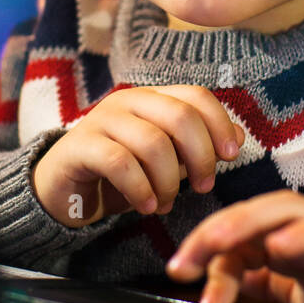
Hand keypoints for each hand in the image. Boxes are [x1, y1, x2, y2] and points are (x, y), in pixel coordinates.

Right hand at [31, 85, 245, 227]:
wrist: (64, 189)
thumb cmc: (121, 175)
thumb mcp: (167, 162)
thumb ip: (198, 147)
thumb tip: (239, 137)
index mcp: (153, 99)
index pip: (196, 96)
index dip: (220, 124)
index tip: (231, 157)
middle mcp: (129, 101)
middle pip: (180, 116)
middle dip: (200, 155)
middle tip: (204, 186)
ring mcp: (102, 120)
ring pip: (153, 142)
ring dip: (168, 181)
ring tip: (165, 203)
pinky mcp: (80, 145)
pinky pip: (120, 163)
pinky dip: (140, 189)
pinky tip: (146, 206)